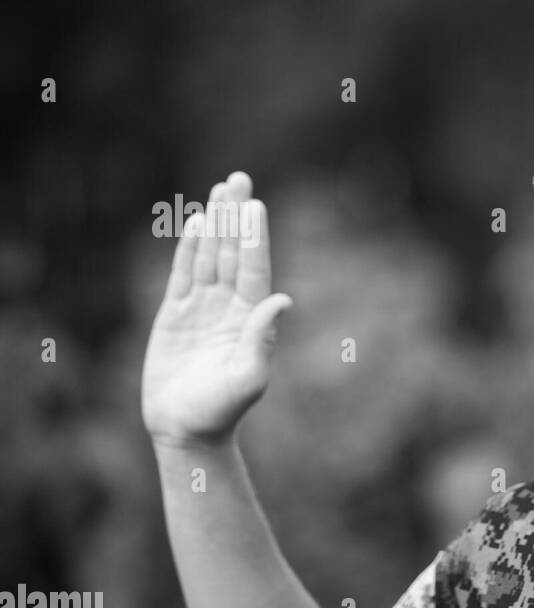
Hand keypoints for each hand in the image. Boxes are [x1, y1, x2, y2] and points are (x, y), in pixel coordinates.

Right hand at [142, 172, 293, 446]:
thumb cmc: (222, 410)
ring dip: (214, 223)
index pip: (253, 268)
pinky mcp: (176, 314)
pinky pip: (183, 273)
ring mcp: (203, 308)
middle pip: (232, 252)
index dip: (253, 237)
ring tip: (219, 190)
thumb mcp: (249, 377)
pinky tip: (194, 221)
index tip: (255, 206)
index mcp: (251, 319)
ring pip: (208, 255)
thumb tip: (283, 300)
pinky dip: (188, 247)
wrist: (186, 429)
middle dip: (235, 216)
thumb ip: (263, 339)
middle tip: (239, 178)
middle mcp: (230, 307)